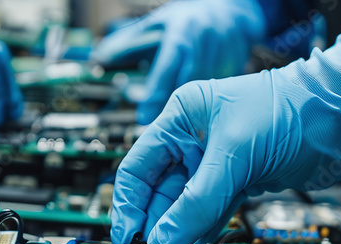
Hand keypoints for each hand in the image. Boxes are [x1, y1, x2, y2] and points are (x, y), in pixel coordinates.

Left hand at [93, 0, 273, 123]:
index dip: (156, 92)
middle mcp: (206, 40)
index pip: (167, 64)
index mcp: (182, 30)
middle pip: (189, 80)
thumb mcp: (155, 25)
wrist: (232, 11)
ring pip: (210, 91)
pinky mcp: (241, 66)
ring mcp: (227, 52)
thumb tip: (98, 58)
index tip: (144, 118)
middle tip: (160, 134)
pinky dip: (213, 109)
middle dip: (174, 108)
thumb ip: (128, 43)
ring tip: (183, 133)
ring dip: (195, 113)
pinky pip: (226, 94)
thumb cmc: (185, 21)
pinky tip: (205, 122)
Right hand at [110, 35, 340, 243]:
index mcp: (181, 117)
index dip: (129, 205)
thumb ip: (197, 203)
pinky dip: (202, 231)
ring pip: (186, 205)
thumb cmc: (291, 110)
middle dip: (156, 225)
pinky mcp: (240, 180)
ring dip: (179, 233)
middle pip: (161, 192)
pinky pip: (211, 211)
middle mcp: (194, 139)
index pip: (139, 167)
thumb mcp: (233, 156)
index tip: (126, 237)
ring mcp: (217, 162)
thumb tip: (165, 241)